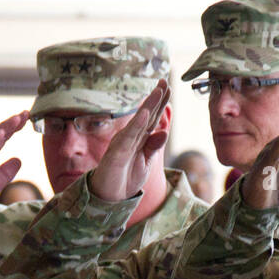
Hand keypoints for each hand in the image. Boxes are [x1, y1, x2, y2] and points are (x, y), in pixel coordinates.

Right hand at [91, 82, 170, 202]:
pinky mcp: (116, 154)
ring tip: (158, 91)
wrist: (109, 197)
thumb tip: (164, 131)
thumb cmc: (126, 178)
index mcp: (138, 139)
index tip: (168, 87)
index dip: (160, 103)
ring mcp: (122, 144)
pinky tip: (144, 113)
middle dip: (155, 98)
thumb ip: (153, 147)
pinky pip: (127, 138)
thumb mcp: (145, 162)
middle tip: (164, 81)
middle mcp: (130, 138)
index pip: (151, 118)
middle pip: (145, 115)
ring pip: (138, 122)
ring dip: (148, 106)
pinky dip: (136, 125)